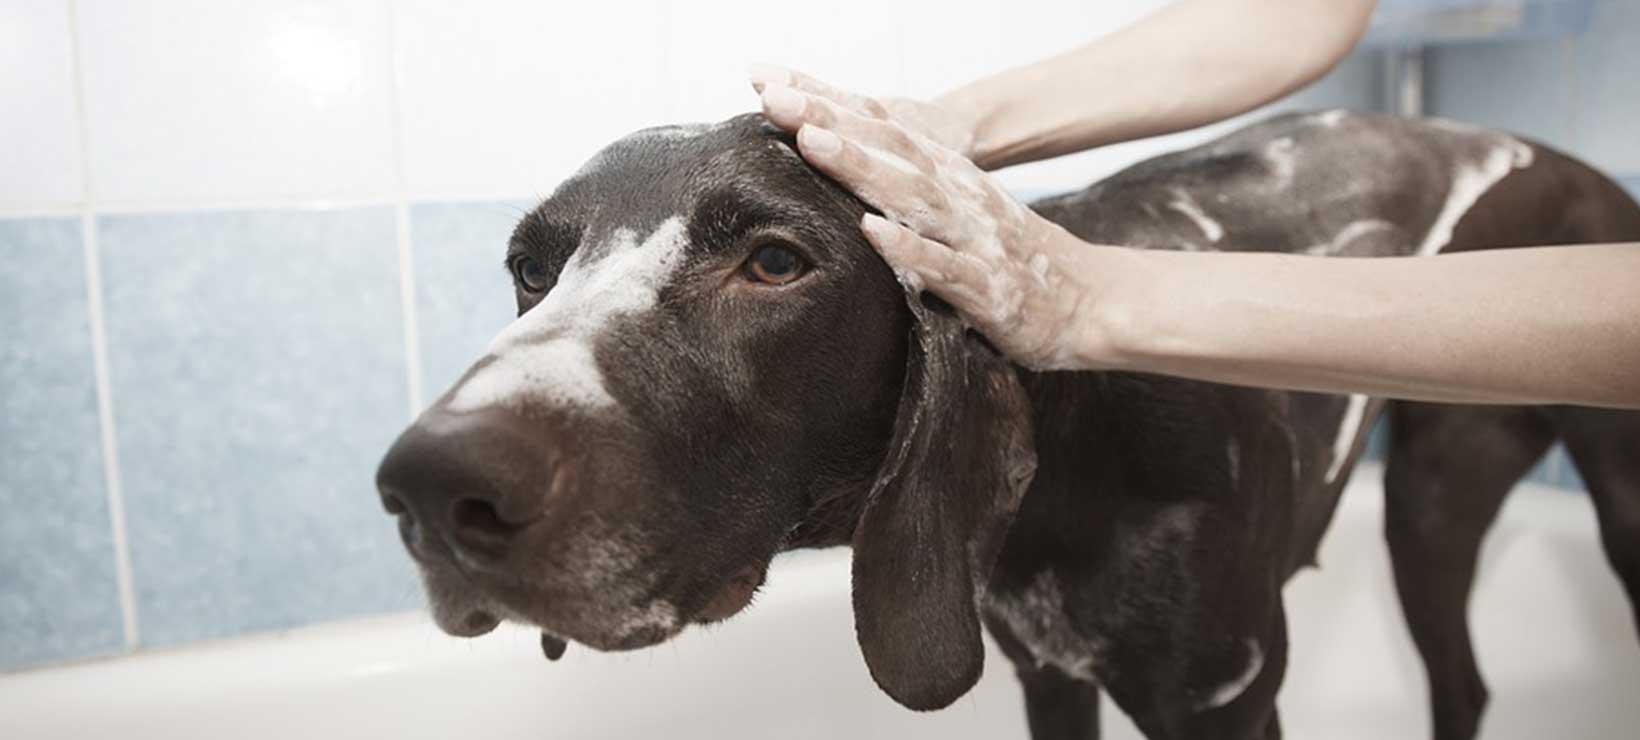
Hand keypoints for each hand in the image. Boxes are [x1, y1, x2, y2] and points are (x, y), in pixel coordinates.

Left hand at [750, 65, 1108, 369]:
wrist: (1091, 300)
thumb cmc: (1011, 258)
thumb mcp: (956, 213)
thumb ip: (906, 190)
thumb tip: (843, 166)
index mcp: (945, 176)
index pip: (879, 128)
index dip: (826, 101)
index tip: (768, 82)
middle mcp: (958, 196)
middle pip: (888, 148)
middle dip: (830, 119)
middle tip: (775, 97)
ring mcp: (973, 238)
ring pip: (912, 196)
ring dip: (862, 167)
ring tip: (813, 142)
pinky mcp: (988, 287)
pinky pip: (944, 267)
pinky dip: (908, 249)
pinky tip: (872, 232)